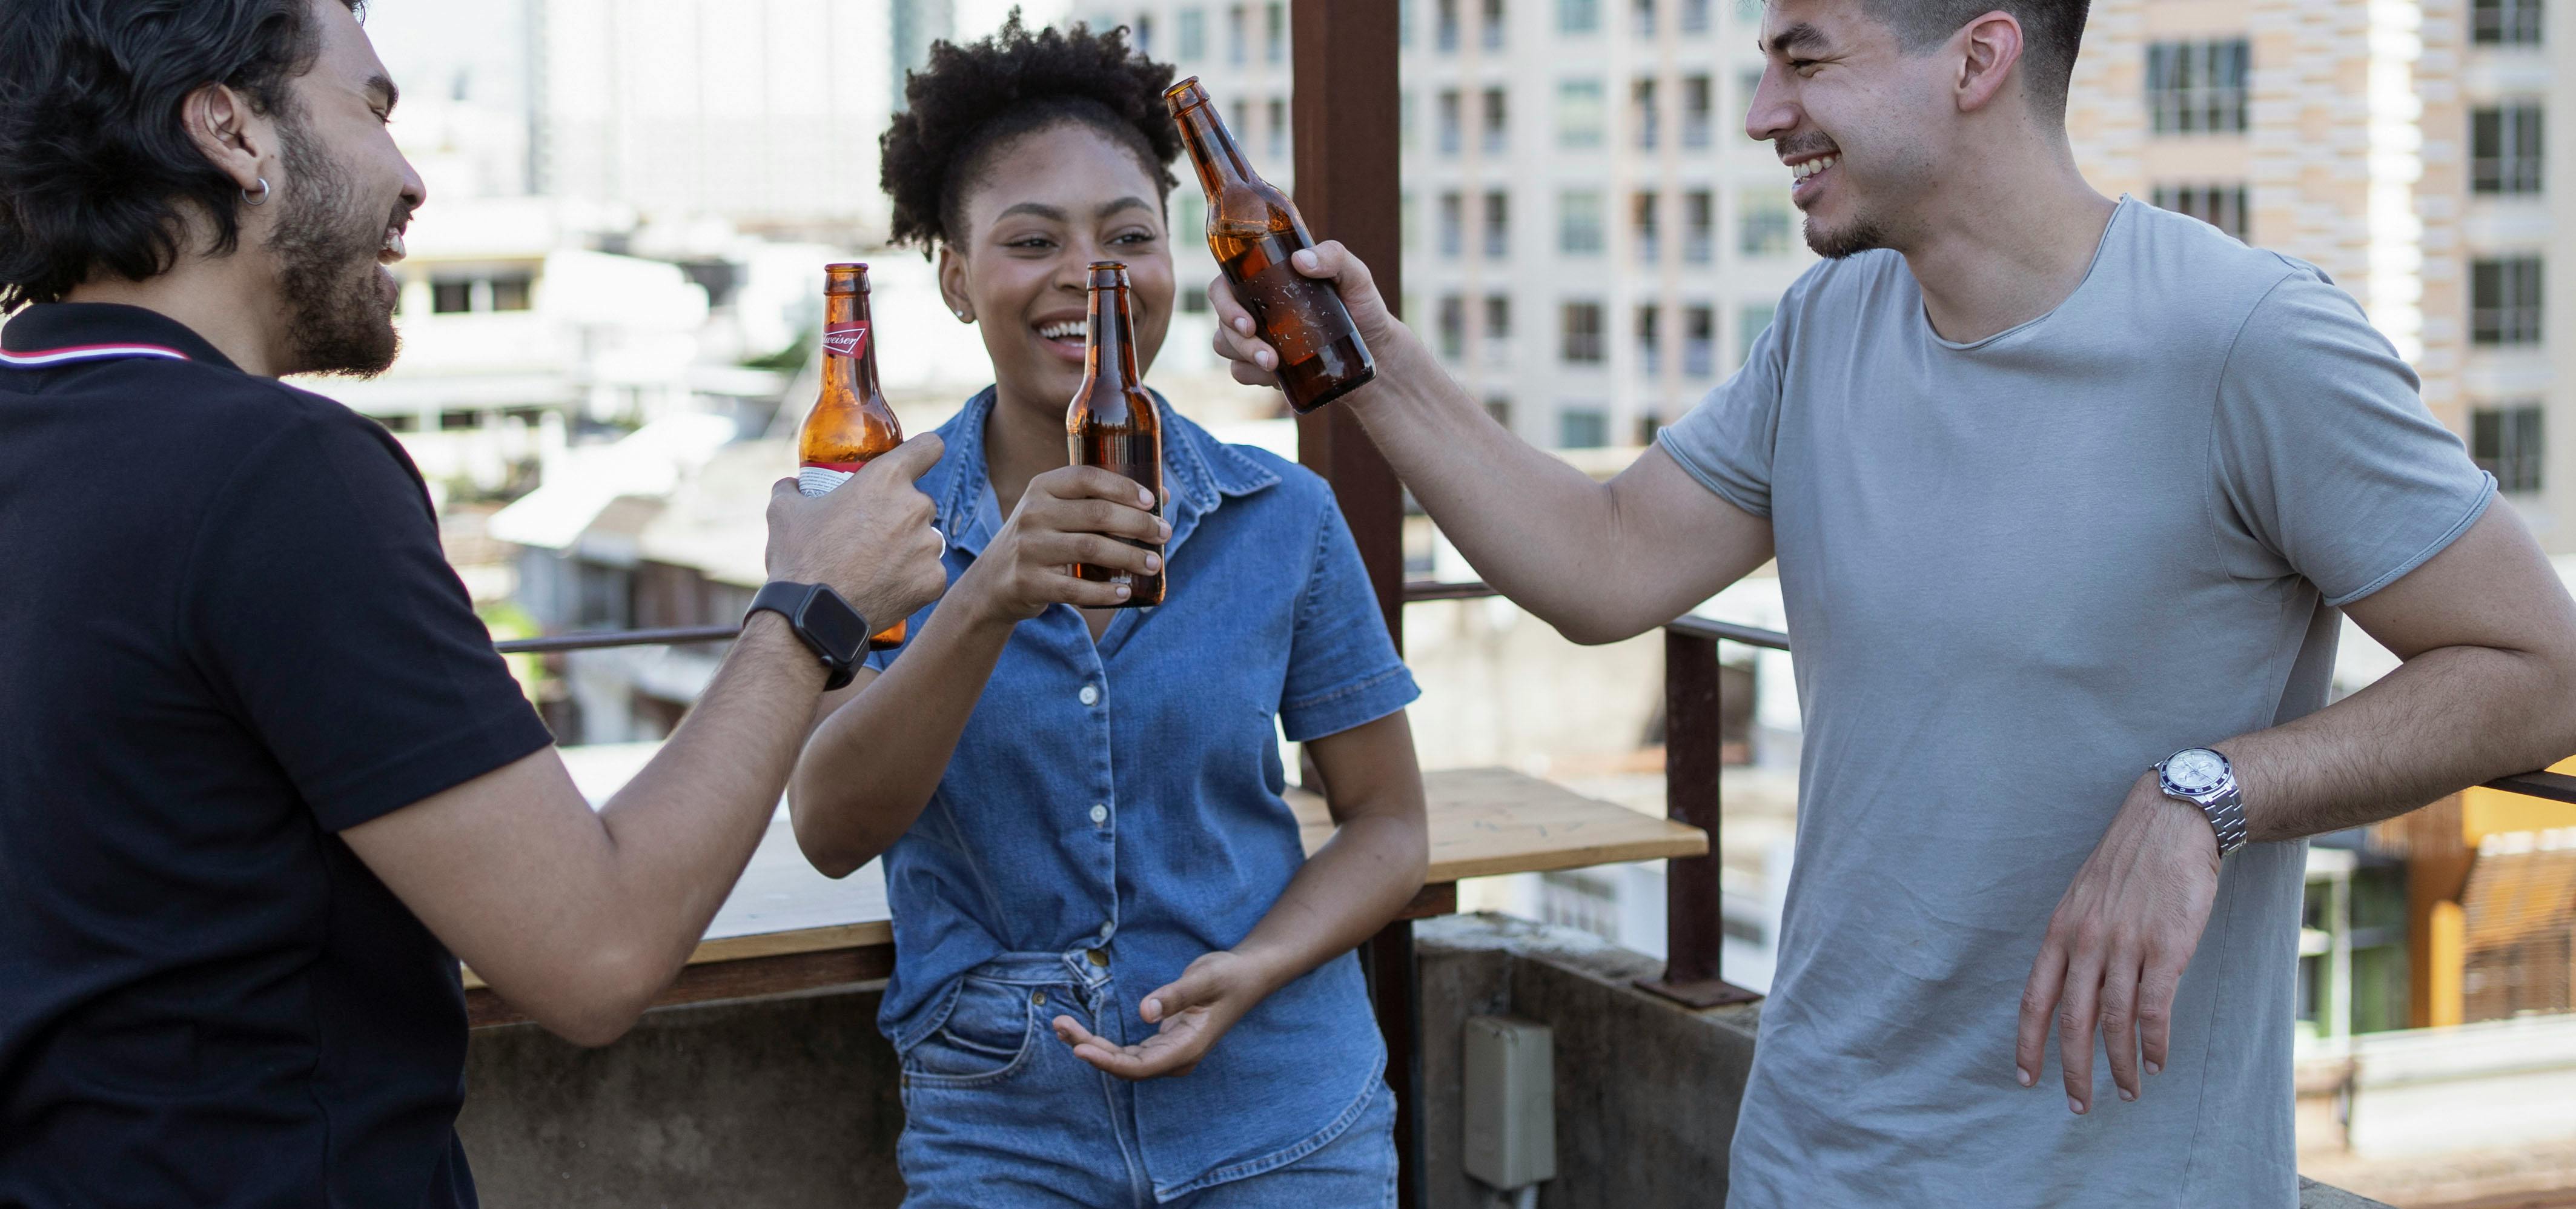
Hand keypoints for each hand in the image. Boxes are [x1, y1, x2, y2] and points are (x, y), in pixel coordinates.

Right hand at [765, 434, 948, 629]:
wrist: (813, 614)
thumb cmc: (800, 557)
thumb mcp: (783, 511)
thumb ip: (792, 488)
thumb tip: (791, 484)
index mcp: (887, 479)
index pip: (929, 446)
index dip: (923, 451)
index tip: (916, 461)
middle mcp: (916, 507)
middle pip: (921, 501)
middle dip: (901, 513)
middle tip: (872, 532)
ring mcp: (929, 546)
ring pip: (926, 538)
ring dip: (909, 546)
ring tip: (875, 564)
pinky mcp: (934, 580)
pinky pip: (930, 572)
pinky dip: (913, 578)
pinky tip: (886, 586)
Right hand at [954, 465, 1167, 624]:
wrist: (993, 582)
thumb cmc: (1042, 540)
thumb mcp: (1057, 512)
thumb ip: (1098, 501)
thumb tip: (1163, 496)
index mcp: (1043, 487)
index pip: (1088, 477)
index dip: (1124, 487)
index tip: (1153, 501)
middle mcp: (1033, 513)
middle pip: (1098, 513)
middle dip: (1139, 524)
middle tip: (1164, 535)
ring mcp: (1029, 548)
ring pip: (1091, 548)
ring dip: (1130, 557)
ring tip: (1154, 564)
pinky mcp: (1029, 583)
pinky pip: (1076, 589)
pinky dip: (1106, 593)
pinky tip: (1126, 593)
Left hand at [1051, 950, 1272, 1079]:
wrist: (1247, 976)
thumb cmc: (1229, 975)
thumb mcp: (1205, 979)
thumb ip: (1175, 995)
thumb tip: (1144, 1012)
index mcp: (1188, 1048)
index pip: (1141, 1065)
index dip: (1108, 1061)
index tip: (1079, 1048)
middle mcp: (1177, 1058)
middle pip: (1126, 1065)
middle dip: (1090, 1048)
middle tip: (1059, 1026)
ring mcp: (1169, 1053)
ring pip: (1123, 1060)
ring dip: (1092, 1045)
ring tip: (1060, 1026)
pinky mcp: (1163, 1044)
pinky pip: (1128, 1052)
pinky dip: (1103, 1042)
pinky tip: (1080, 1033)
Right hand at [1208, 240, 1411, 390]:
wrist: (1375, 354)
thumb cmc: (1363, 309)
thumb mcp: (1357, 277)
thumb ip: (1335, 257)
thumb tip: (1300, 260)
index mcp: (1267, 280)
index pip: (1225, 285)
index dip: (1223, 302)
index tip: (1246, 323)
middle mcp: (1257, 307)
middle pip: (1222, 320)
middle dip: (1238, 341)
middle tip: (1268, 355)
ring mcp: (1258, 337)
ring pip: (1226, 347)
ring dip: (1244, 358)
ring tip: (1275, 366)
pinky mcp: (1264, 365)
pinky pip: (1240, 372)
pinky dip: (1253, 375)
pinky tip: (1276, 377)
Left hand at [2014, 775, 2222, 1114]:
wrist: (2172, 823)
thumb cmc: (2130, 864)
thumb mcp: (2086, 899)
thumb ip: (2077, 943)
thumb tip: (2077, 990)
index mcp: (2060, 932)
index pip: (2035, 999)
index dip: (2028, 1042)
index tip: (2025, 1077)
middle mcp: (2085, 942)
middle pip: (2072, 1021)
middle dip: (2073, 1070)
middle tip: (2078, 1106)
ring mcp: (2125, 946)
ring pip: (2114, 1023)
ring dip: (2119, 1065)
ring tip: (2128, 1092)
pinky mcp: (2166, 949)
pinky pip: (2153, 1009)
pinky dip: (2153, 1043)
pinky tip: (2155, 1063)